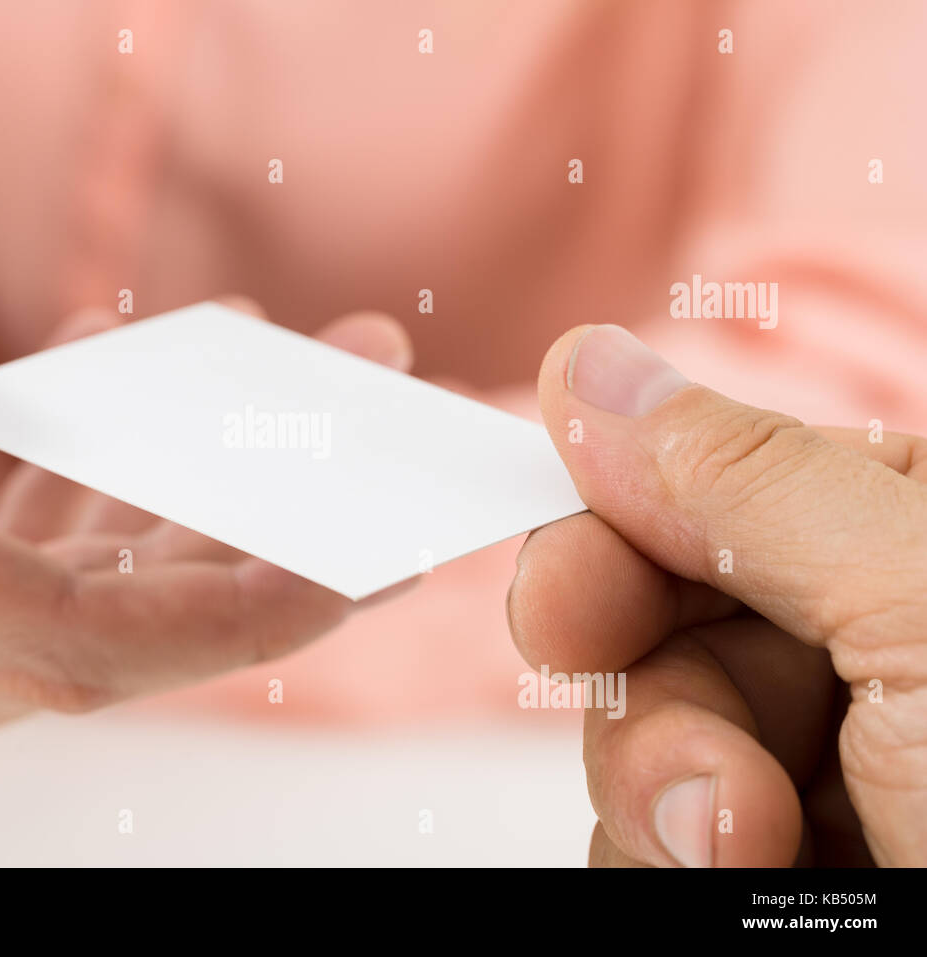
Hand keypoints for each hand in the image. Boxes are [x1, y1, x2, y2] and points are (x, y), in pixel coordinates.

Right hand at [0, 176, 404, 801]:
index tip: (364, 552)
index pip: (48, 642)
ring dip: (195, 502)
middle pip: (98, 631)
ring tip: (314, 374)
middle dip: (261, 539)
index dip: (219, 611)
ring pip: (64, 602)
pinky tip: (159, 402)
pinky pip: (2, 579)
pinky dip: (95, 500)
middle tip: (388, 420)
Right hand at [509, 324, 926, 865]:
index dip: (622, 525)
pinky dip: (660, 861)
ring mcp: (825, 760)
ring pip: (641, 732)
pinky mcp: (780, 856)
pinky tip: (741, 887)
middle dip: (654, 700)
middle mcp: (873, 643)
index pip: (719, 477)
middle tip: (709, 787)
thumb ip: (757, 484)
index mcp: (921, 537)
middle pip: (661, 614)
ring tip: (755, 862)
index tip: (568, 597)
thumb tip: (596, 377)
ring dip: (664, 801)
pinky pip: (647, 830)